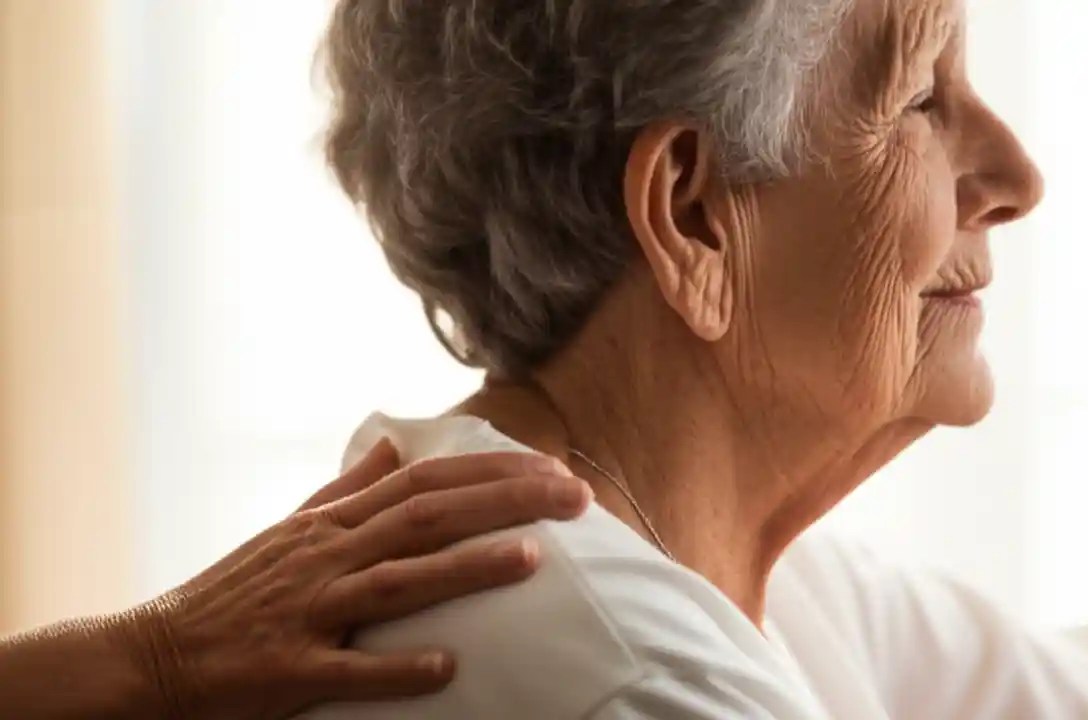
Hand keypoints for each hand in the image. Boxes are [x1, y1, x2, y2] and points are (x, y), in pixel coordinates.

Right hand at [119, 440, 590, 718]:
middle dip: (505, 500)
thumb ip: (346, 490)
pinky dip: (398, 666)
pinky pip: (349, 668)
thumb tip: (395, 447)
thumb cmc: (232, 594)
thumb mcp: (288, 530)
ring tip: (533, 559)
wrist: (151, 657)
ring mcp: (309, 611)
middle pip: (427, 516)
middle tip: (575, 497)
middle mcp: (327, 556)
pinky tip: (449, 665)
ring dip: (467, 568)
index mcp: (333, 523)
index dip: (493, 469)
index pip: (426, 481)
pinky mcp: (289, 669)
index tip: (553, 466)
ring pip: (397, 580)